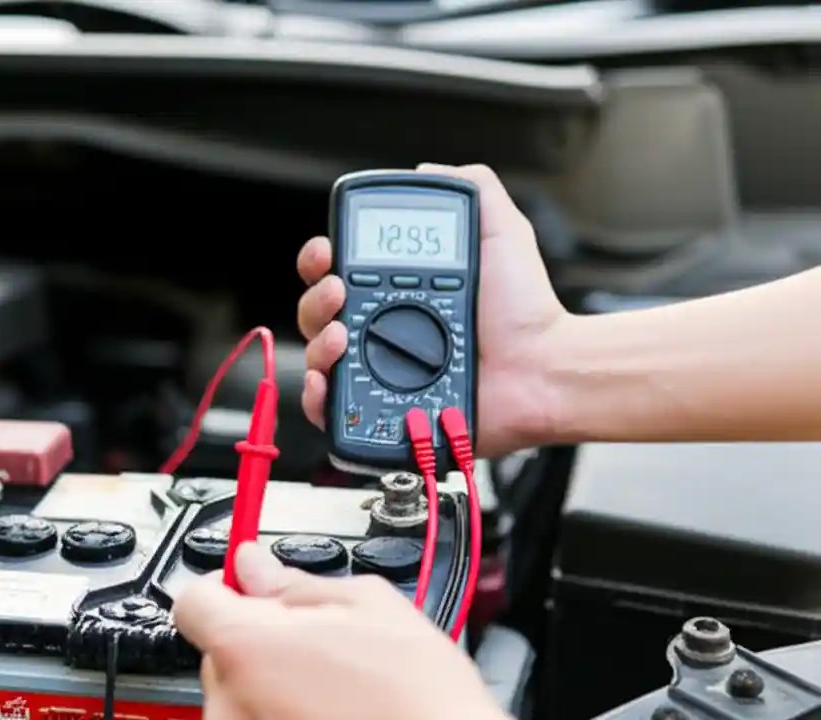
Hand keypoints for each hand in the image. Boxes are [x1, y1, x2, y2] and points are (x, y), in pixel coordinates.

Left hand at [173, 543, 509, 719]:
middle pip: (221, 650)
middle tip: (320, 646)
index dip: (224, 587)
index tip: (250, 589)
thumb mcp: (370, 606)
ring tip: (335, 691)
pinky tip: (329, 714)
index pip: (193, 601)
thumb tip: (254, 566)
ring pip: (240, 694)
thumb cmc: (421, 702)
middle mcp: (228, 702)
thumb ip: (295, 582)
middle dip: (261, 640)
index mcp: (245, 646)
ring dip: (272, 686)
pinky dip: (281, 715)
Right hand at [296, 163, 569, 456]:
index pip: (339, 269)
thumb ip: (474, 190)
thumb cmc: (526, 313)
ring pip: (319, 355)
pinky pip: (332, 407)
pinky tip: (326, 381)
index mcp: (399, 288)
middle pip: (318, 310)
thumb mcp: (503, 233)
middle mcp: (382, 328)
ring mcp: (380, 371)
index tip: (327, 251)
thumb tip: (426, 171)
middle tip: (338, 290)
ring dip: (316, 341)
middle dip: (315, 297)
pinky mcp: (384, 411)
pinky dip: (316, 397)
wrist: (542, 369)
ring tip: (341, 335)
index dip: (321, 258)